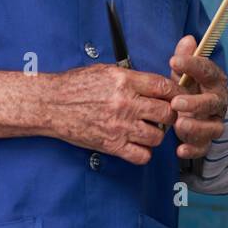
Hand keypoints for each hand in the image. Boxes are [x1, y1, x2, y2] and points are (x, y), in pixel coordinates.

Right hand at [46, 64, 176, 165]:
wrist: (50, 104)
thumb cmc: (75, 85)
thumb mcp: (105, 71)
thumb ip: (131, 78)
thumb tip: (154, 84)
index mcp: (124, 81)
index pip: (164, 86)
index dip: (176, 92)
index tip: (177, 96)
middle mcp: (125, 103)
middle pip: (167, 113)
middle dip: (170, 114)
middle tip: (165, 116)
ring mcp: (119, 126)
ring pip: (158, 136)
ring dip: (157, 134)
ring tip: (148, 130)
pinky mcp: (111, 145)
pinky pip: (141, 156)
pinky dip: (143, 152)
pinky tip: (138, 145)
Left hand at [168, 35, 227, 160]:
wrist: (195, 112)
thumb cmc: (188, 88)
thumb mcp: (184, 72)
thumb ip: (185, 57)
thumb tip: (188, 38)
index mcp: (214, 81)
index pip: (208, 71)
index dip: (193, 65)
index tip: (173, 61)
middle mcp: (217, 102)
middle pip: (212, 103)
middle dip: (196, 103)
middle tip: (176, 103)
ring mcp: (213, 123)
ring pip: (212, 128)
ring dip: (196, 127)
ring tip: (178, 125)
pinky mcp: (206, 141)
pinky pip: (203, 148)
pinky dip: (193, 150)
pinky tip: (179, 150)